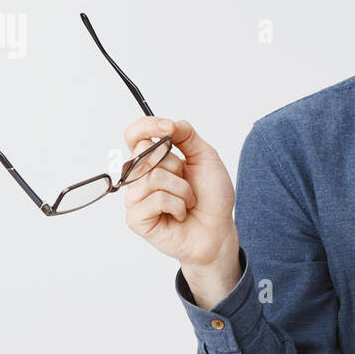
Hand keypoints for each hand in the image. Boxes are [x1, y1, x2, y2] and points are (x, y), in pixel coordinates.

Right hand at [122, 117, 241, 302]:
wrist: (219, 229)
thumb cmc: (211, 197)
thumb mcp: (205, 157)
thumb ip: (186, 135)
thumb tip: (168, 124)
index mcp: (152, 160)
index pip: (134, 135)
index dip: (147, 126)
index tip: (168, 128)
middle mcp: (139, 178)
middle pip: (144, 152)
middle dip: (175, 165)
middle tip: (186, 181)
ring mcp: (135, 198)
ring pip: (153, 176)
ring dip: (182, 189)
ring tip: (187, 201)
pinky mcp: (136, 219)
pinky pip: (156, 199)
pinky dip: (177, 205)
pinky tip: (180, 214)